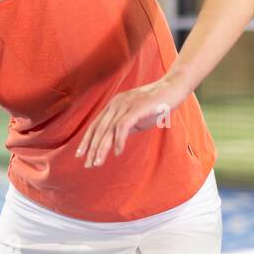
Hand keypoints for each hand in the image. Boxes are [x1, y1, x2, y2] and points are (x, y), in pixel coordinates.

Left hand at [74, 77, 188, 167]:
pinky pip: (123, 126)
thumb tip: (115, 142)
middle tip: (87, 164)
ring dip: (102, 148)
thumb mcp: (136, 118)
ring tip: (98, 162)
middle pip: (98, 129)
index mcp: (113, 106)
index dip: (87, 140)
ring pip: (108, 129)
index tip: (80, 155)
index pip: (95, 125)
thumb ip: (124, 128)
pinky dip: (119, 140)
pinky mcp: (137, 108)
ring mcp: (126, 105)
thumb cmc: (156, 105)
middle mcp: (116, 104)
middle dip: (91, 148)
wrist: (173, 88)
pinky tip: (117, 152)